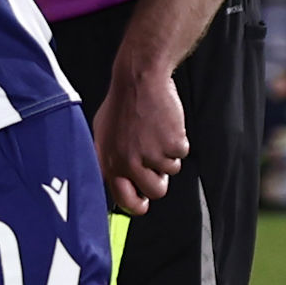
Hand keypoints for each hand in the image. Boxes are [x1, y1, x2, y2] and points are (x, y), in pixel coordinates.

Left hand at [94, 56, 187, 216]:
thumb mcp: (104, 134)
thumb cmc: (122, 105)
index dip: (137, 204)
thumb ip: (110, 161)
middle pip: (155, 192)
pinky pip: (182, 154)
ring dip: (168, 156)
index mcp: (110, 162)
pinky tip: (165, 126)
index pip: (125, 201)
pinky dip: (178, 142)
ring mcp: (151, 154)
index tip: (143, 202)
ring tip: (156, 134)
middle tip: (157, 163)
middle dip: (160, 181)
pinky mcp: (172, 144)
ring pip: (171, 171)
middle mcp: (128, 162)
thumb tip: (118, 184)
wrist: (139, 80)